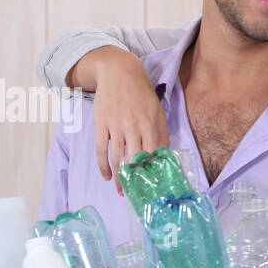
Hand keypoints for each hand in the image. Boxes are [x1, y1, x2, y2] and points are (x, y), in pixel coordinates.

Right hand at [76, 47, 169, 193]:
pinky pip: (100, 149)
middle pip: (134, 159)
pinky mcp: (101, 124)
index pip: (152, 153)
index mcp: (150, 124)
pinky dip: (102, 165)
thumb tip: (166, 154)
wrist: (118, 71)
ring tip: (121, 191)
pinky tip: (106, 176)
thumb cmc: (141, 92)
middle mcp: (133, 126)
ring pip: (117, 157)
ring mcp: (115, 126)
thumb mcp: (157, 110)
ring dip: (118, 177)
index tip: (154, 185)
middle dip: (135, 179)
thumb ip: (162, 132)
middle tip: (137, 195)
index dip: (152, 171)